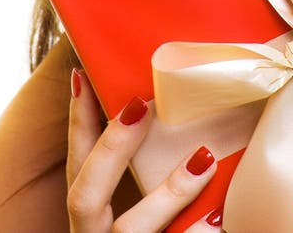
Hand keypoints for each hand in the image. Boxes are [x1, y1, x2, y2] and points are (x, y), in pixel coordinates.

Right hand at [66, 69, 220, 232]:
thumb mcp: (126, 212)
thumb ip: (139, 175)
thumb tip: (159, 108)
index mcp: (89, 218)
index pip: (75, 164)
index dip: (77, 123)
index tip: (84, 75)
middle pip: (84, 196)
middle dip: (111, 148)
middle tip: (140, 103)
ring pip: (132, 228)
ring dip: (169, 191)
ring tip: (204, 158)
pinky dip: (195, 232)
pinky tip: (217, 215)